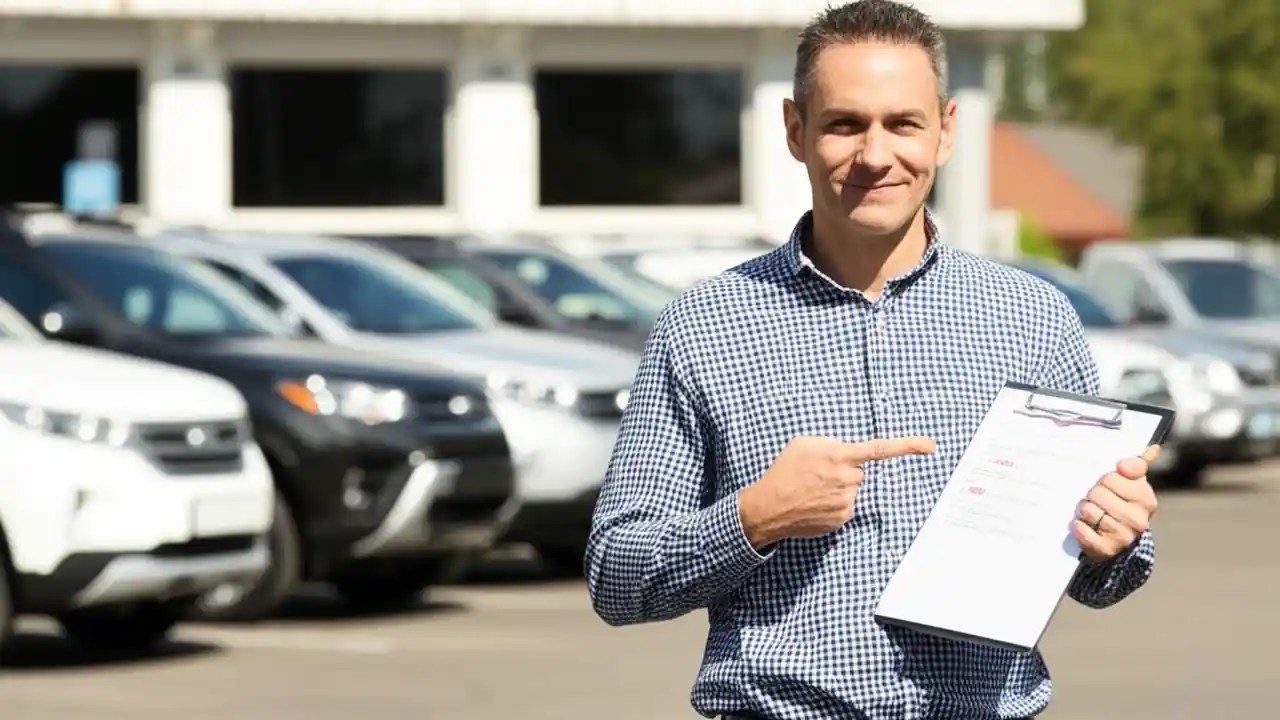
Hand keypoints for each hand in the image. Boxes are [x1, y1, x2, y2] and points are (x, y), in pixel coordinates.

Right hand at [739, 435, 936, 548]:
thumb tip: (848, 454)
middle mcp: (847, 480)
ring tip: (811, 489)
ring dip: (837, 488)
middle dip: (844, 471)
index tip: (930, 446)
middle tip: (817, 473)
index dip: (907, 446)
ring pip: (852, 490)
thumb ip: (831, 444)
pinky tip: (813, 503)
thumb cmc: (785, 470)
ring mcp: (846, 502)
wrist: (769, 507)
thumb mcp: (804, 443)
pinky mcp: (842, 519)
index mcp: (839, 456)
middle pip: (859, 472)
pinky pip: (845, 506)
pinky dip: (832, 504)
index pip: (879, 449)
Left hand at [1074, 445, 1160, 562]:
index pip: (1112, 477)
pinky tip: (1085, 526)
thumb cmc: (1123, 504)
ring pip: (1089, 510)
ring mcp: (1123, 536)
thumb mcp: (1133, 483)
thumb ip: (1138, 466)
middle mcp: (1138, 519)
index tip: (1109, 484)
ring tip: (1092, 513)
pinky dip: (1078, 527)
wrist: (1118, 539)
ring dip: (1084, 510)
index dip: (1106, 479)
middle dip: (1092, 494)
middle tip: (1098, 500)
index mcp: (1146, 499)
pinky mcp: (1106, 549)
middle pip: (1097, 493)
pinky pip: (1081, 530)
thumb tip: (1153, 448)